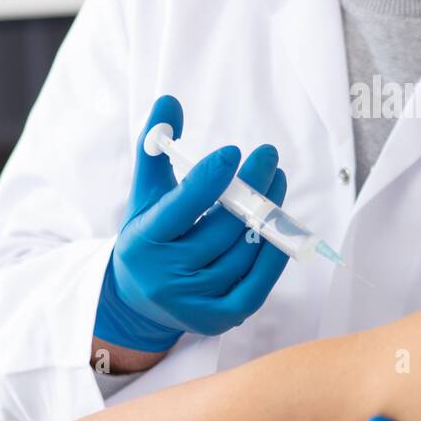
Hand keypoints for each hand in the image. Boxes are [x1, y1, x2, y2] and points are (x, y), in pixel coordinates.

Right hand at [93, 94, 288, 350]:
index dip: (208, 180)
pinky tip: (281, 222)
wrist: (139, 301)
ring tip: (277, 181)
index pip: (181, 208)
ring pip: (244, 252)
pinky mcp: (220, 319)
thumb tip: (169, 101)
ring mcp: (194, 302)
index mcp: (144, 241)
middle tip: (269, 158)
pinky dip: (274, 252)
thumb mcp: (145, 194)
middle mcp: (166, 276)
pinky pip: (257, 282)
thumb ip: (155, 148)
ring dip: (269, 214)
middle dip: (251, 189)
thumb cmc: (149, 235)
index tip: (233, 152)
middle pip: (222, 228)